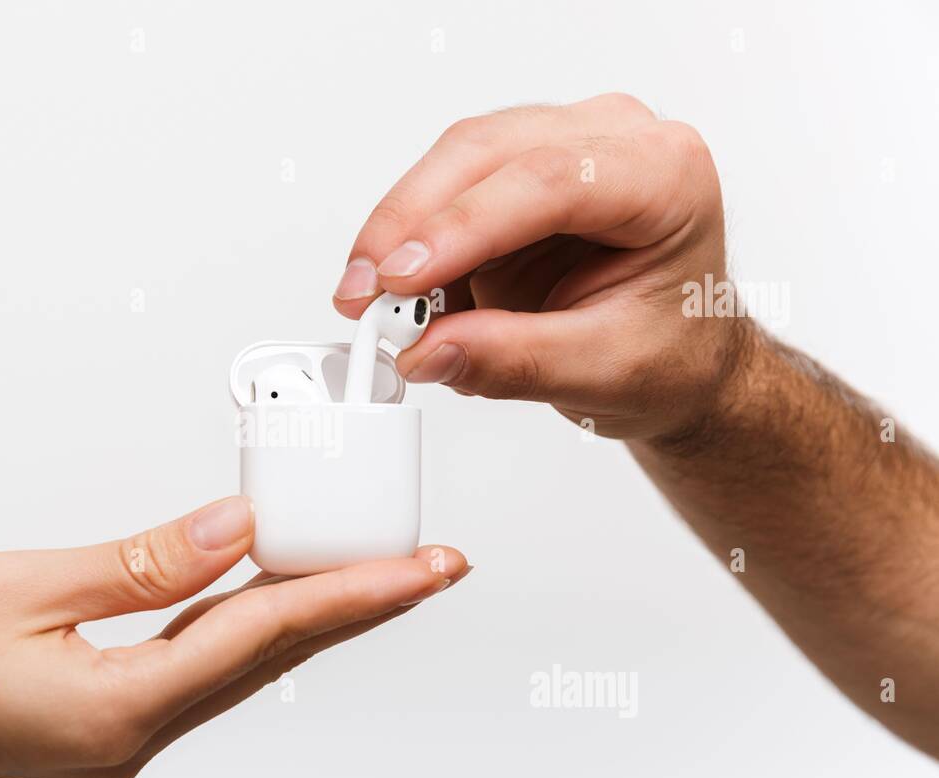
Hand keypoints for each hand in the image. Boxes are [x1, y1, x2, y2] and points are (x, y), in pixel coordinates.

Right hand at [0, 495, 465, 777]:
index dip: (356, 596)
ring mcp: (109, 734)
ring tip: (363, 567)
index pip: (264, 640)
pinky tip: (260, 592)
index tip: (427, 568)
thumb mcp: (23, 585)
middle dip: (351, 607)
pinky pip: (188, 666)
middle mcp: (125, 737)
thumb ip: (146, 562)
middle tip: (424, 562)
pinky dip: (235, 624)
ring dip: (299, 615)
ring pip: (232, 665)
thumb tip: (240, 529)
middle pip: (266, 660)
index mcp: (114, 711)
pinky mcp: (90, 717)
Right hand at [333, 92, 738, 440]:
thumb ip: (514, 360)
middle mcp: (614, 140)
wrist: (682, 355)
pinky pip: (446, 189)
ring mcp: (563, 145)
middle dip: (410, 223)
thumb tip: (429, 351)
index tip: (401, 278)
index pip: (549, 179)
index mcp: (665, 176)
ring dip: (400, 230)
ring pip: (456, 161)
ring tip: (372, 302)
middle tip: (362, 292)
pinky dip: (412, 242)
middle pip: (487, 152)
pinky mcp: (517, 173)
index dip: (462, 227)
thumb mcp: (603, 371)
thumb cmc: (671, 350)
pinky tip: (402, 291)